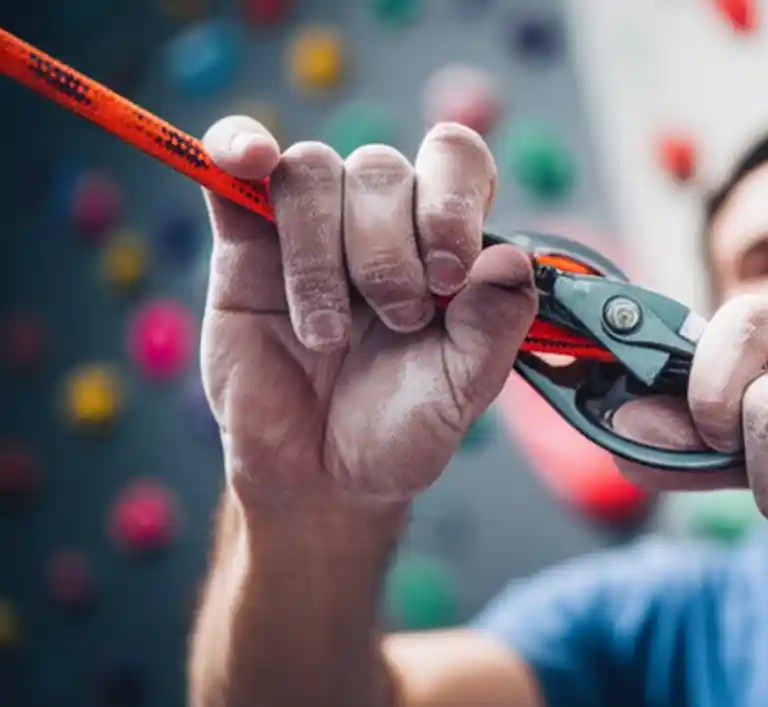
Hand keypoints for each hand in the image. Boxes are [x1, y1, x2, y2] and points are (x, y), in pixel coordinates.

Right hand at [199, 117, 536, 511]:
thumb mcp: (463, 388)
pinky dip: (236, 144)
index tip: (451, 274)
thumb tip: (510, 259)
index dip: (452, 201)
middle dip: (389, 252)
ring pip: (311, 172)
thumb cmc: (401, 426)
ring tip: (329, 335)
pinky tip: (247, 159)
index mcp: (444, 235)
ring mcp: (311, 223)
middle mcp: (380, 215)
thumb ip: (494, 325)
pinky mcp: (244, 240)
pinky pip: (234, 162)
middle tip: (399, 321)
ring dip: (322, 256)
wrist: (323, 476)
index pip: (455, 159)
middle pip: (380, 169)